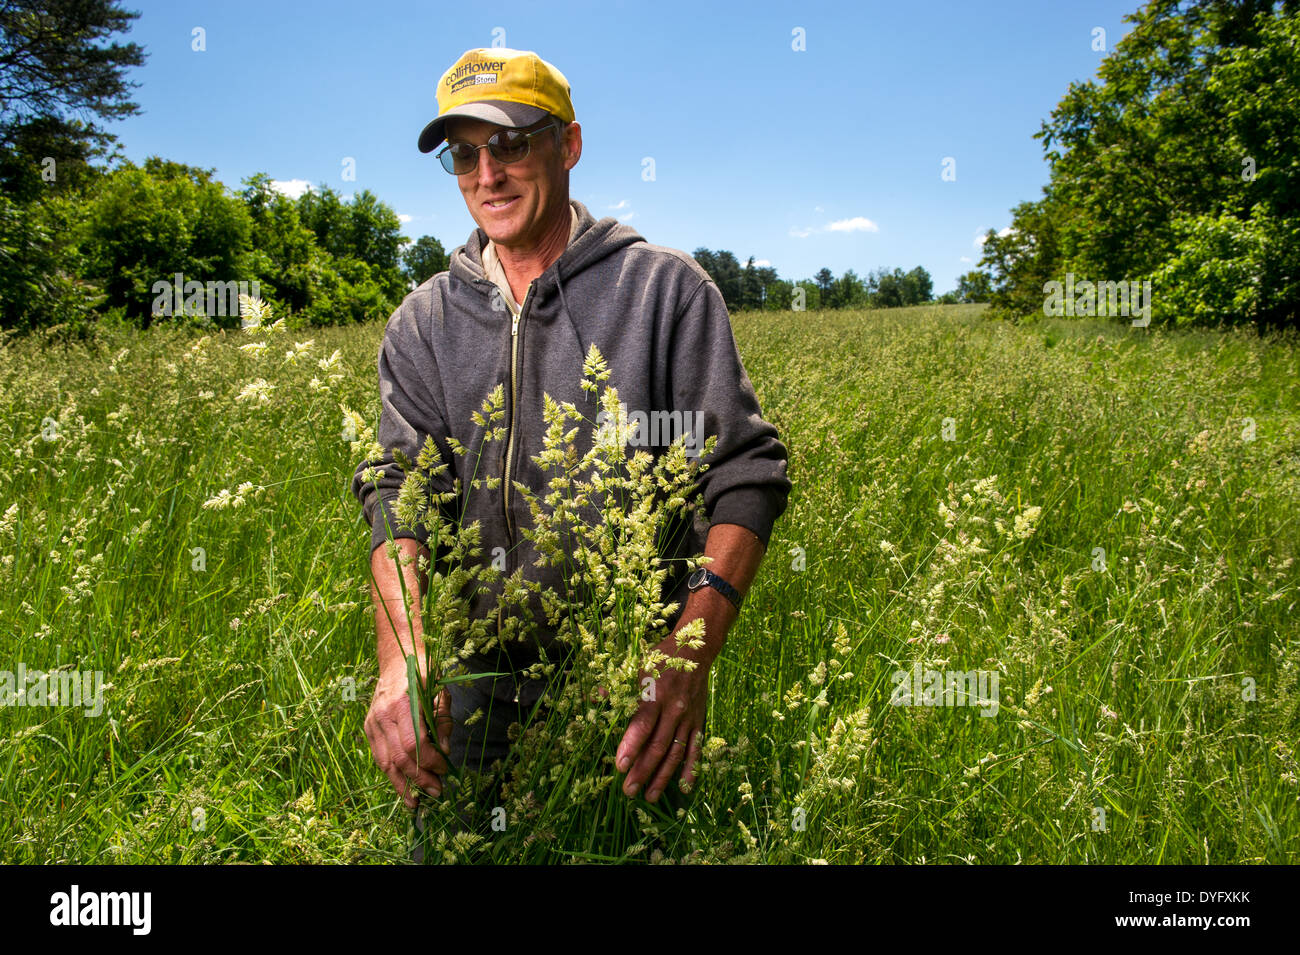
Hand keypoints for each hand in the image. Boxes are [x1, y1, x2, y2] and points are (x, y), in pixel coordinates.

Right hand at [364, 668, 452, 809]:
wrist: (396, 659)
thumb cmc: (423, 673)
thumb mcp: (441, 691)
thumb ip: (443, 720)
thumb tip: (445, 750)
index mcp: (403, 702)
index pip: (414, 743)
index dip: (430, 761)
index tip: (445, 769)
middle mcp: (384, 714)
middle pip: (400, 757)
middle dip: (419, 779)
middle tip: (436, 791)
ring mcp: (373, 722)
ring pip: (386, 762)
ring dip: (403, 785)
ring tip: (416, 802)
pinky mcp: (368, 728)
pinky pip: (380, 757)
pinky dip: (392, 774)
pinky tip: (404, 787)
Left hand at [615, 637, 709, 802]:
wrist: (696, 651)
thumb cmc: (661, 659)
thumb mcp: (637, 666)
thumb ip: (618, 686)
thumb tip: (595, 698)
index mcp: (656, 694)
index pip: (642, 724)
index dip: (631, 745)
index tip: (620, 765)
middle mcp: (674, 709)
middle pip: (658, 745)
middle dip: (643, 770)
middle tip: (628, 790)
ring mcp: (688, 718)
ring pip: (675, 752)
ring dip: (662, 777)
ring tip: (649, 796)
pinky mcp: (699, 722)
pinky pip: (695, 749)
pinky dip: (691, 769)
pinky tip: (684, 787)